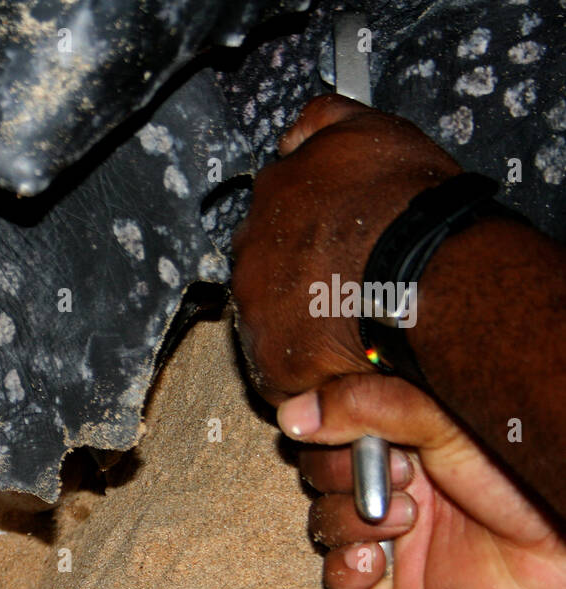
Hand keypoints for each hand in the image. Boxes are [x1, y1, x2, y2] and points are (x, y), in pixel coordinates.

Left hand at [232, 95, 462, 403]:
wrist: (428, 269)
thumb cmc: (411, 205)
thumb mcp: (368, 130)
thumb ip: (324, 123)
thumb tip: (292, 135)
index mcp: (271, 195)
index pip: (272, 219)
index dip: (305, 237)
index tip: (333, 248)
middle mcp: (250, 251)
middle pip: (264, 271)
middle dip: (297, 281)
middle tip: (345, 288)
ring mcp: (255, 309)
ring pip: (269, 324)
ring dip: (300, 328)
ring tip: (351, 327)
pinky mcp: (270, 361)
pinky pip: (281, 377)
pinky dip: (308, 374)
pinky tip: (344, 359)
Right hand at [277, 374, 565, 588]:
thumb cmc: (525, 474)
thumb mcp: (443, 422)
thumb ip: (369, 407)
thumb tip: (295, 414)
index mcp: (400, 432)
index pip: (328, 425)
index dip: (327, 433)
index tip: (351, 436)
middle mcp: (392, 478)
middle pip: (317, 476)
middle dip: (343, 479)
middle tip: (402, 480)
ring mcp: (393, 530)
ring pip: (324, 526)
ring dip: (349, 525)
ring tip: (403, 522)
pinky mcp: (399, 580)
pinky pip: (342, 582)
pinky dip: (346, 573)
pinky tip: (373, 562)